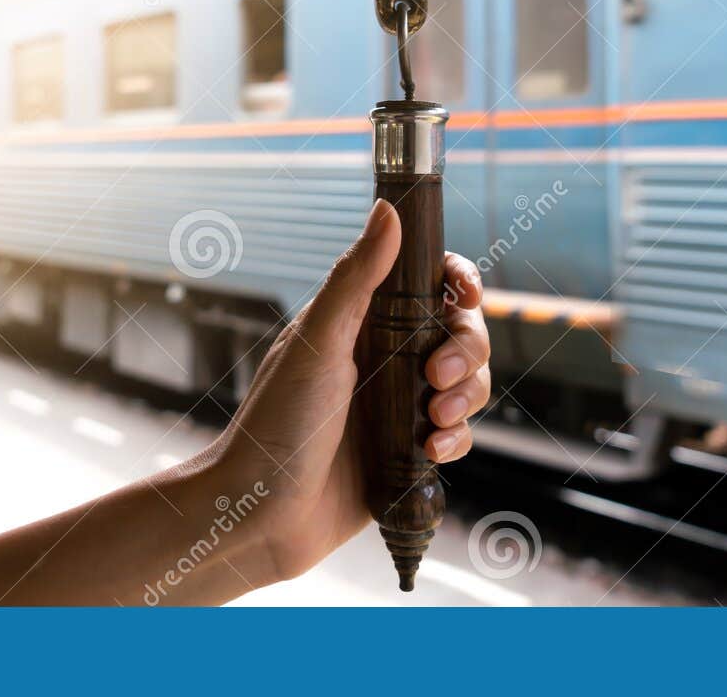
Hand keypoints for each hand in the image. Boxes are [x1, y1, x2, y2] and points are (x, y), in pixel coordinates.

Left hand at [205, 198, 489, 584]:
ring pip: (466, 382)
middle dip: (465, 348)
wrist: (260, 516)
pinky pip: (456, 433)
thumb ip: (356, 279)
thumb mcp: (317, 344)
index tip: (463, 294)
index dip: (456, 281)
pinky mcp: (408, 451)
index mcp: (361, 321)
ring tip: (434, 418)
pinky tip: (431, 450)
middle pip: (458, 331)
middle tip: (437, 375)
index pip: (425, 280)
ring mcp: (398, 404)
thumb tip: (387, 210)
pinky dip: (455, 438)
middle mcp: (383, 357)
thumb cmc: (275, 425)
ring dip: (465, 395)